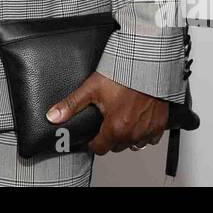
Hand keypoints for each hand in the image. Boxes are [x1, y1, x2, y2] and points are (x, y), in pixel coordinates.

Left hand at [46, 71, 166, 154]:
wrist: (148, 64)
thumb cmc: (123, 74)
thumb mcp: (92, 88)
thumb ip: (71, 104)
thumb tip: (53, 116)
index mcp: (115, 128)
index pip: (99, 148)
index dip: (92, 141)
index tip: (92, 134)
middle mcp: (133, 133)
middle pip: (115, 146)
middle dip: (109, 137)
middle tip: (106, 120)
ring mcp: (148, 130)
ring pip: (133, 144)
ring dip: (126, 136)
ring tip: (121, 118)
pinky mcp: (160, 124)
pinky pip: (150, 138)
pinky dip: (144, 132)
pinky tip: (137, 119)